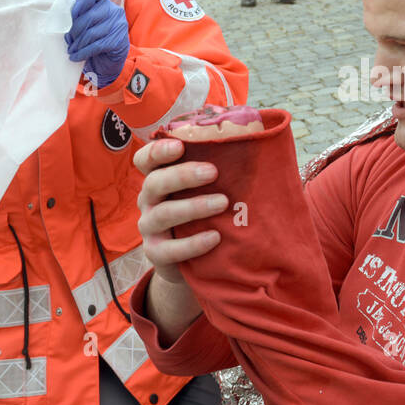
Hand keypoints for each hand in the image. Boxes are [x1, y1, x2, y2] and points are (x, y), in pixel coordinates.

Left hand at [65, 0, 129, 87]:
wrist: (109, 60)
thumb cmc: (94, 39)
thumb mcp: (87, 24)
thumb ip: (78, 17)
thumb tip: (61, 21)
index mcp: (103, 1)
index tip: (72, 13)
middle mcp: (113, 10)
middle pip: (88, 16)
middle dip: (74, 30)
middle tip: (68, 40)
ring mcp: (118, 25)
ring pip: (91, 33)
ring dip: (77, 44)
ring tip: (71, 50)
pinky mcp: (118, 41)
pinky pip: (96, 46)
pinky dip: (82, 53)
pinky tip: (76, 56)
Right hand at [134, 136, 227, 282]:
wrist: (193, 261)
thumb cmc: (204, 214)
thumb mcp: (205, 191)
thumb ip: (217, 170)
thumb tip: (259, 143)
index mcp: (158, 179)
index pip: (145, 160)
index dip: (157, 151)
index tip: (180, 146)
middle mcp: (149, 200)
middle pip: (155, 183)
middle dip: (183, 175)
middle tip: (213, 172)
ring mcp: (149, 227)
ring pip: (163, 214)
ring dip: (194, 207)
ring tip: (223, 203)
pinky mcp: (155, 253)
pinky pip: (170, 249)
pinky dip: (193, 243)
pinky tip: (215, 237)